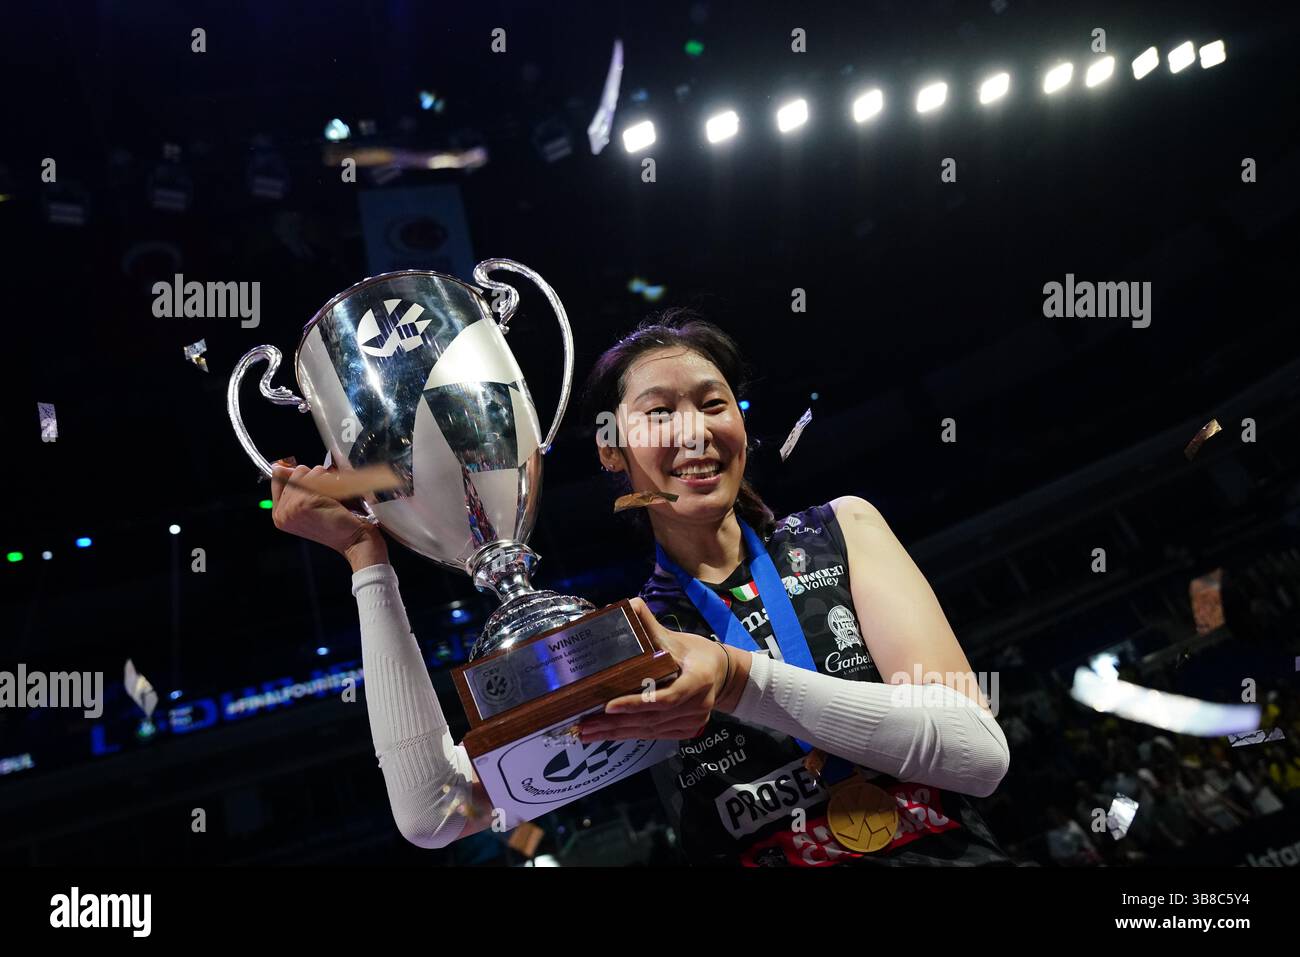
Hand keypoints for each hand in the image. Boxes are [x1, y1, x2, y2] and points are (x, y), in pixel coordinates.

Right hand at [269, 462, 386, 568]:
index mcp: (278, 515)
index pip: (278, 477)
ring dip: (323, 479)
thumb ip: (294, 488)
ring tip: (330, 499)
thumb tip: (280, 467)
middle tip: (325, 497)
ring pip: (307, 472)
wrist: (352, 540)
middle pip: (295, 472)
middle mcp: (281, 513)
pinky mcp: (305, 503)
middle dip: (314, 478)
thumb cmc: (335, 523)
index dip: (298, 475)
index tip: (312, 484)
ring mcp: (292, 508)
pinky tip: (336, 499)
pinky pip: (318, 477)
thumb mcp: (308, 507)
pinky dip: (331, 483)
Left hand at [578, 597, 737, 741]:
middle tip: (584, 724)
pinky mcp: (686, 732)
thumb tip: (628, 605)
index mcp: (699, 678)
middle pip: (651, 717)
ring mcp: (693, 722)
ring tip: (587, 732)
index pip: (666, 696)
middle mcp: (698, 705)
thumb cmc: (695, 653)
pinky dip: (629, 734)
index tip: (609, 706)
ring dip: (617, 732)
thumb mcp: (676, 638)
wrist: (721, 675)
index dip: (637, 703)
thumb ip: (650, 624)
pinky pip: (654, 735)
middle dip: (616, 723)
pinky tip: (607, 734)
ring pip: (650, 730)